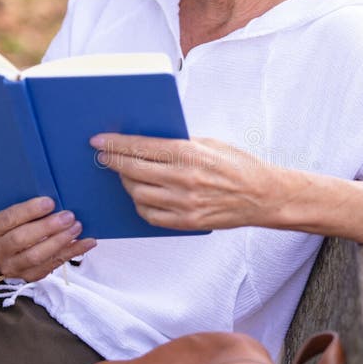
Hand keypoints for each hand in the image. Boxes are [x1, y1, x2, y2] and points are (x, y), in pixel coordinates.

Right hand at [0, 197, 95, 281]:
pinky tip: (87, 242)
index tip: (50, 202)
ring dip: (60, 242)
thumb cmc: (5, 226)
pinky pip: (51, 266)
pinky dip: (71, 253)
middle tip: (69, 216)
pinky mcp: (27, 277)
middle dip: (48, 227)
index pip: (9, 219)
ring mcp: (11, 267)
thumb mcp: (5, 213)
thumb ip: (23, 208)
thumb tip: (53, 197)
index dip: (30, 210)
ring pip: (36, 257)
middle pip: (21, 240)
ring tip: (78, 228)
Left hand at [89, 133, 280, 230]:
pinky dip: (141, 204)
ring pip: (138, 193)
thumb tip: (144, 142)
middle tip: (102, 157)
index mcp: (190, 154)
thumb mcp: (210, 144)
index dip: (116, 143)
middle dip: (113, 162)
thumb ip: (179, 144)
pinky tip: (140, 195)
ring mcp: (185, 204)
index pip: (142, 147)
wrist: (264, 196)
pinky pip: (151, 215)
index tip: (98, 141)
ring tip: (124, 176)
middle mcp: (185, 179)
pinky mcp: (187, 222)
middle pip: (134, 170)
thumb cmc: (238, 165)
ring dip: (126, 183)